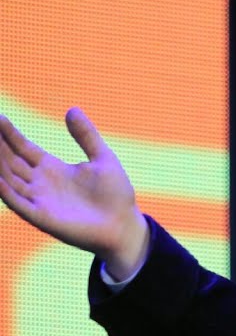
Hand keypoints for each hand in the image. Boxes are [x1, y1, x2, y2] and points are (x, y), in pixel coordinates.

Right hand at [0, 108, 148, 278]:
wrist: (124, 225)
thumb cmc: (115, 194)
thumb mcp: (103, 158)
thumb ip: (86, 135)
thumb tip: (71, 109)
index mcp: (53, 168)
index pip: (24, 148)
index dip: (10, 134)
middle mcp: (40, 183)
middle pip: (10, 161)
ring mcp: (39, 200)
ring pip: (8, 179)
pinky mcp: (42, 217)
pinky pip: (17, 203)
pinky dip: (5, 191)